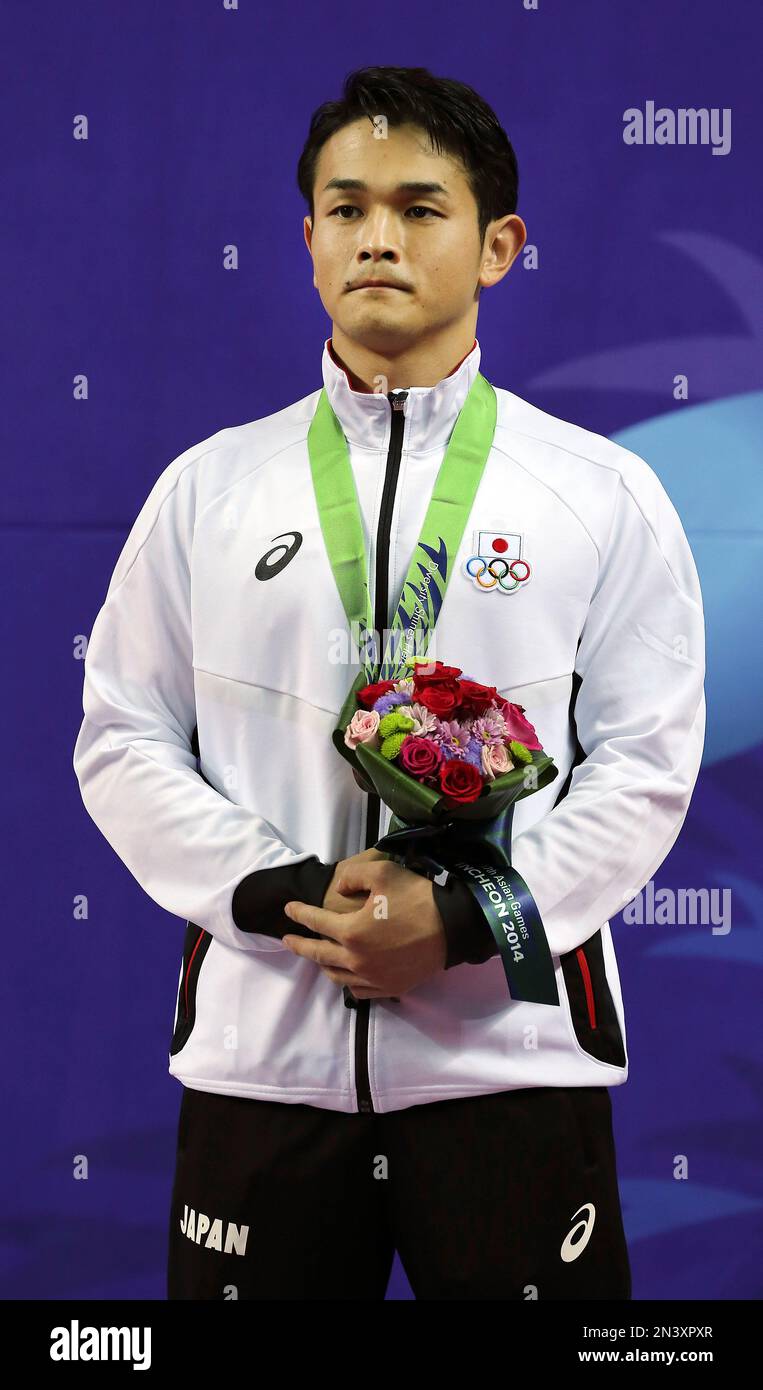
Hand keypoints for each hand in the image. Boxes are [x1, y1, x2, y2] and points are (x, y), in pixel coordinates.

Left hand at [282, 857, 446, 998]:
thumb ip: (352, 876)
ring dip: (322, 964)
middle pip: (318, 954)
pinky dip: (347, 982)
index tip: (289, 909)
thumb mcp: (382, 873)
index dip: (299, 914)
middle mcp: (356, 960)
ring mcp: (373, 978)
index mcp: (350, 933)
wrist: (453, 927)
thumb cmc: (417, 897)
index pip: (316, 922)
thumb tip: (339, 890)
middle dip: (300, 945)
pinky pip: (359, 990)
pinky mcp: (390, 987)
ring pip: (336, 976)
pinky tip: (346, 975)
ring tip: (316, 956)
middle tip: (287, 940)